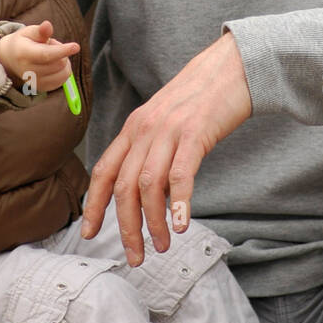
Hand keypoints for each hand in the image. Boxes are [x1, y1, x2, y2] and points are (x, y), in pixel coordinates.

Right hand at [0, 21, 79, 93]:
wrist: (11, 59)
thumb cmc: (24, 42)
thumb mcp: (29, 32)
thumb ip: (41, 31)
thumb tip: (47, 25)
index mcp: (23, 54)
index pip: (46, 55)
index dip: (62, 51)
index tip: (76, 46)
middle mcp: (28, 71)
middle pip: (59, 63)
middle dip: (61, 51)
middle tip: (50, 45)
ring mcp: (35, 82)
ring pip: (64, 72)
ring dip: (63, 61)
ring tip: (50, 55)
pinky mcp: (42, 88)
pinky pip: (63, 79)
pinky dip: (63, 70)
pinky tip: (52, 64)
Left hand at [80, 31, 251, 265]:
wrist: (232, 66)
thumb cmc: (203, 98)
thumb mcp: (167, 120)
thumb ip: (153, 149)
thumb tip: (149, 190)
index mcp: (134, 128)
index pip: (103, 171)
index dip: (93, 205)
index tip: (89, 233)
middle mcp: (144, 129)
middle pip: (123, 186)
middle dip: (126, 227)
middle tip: (135, 256)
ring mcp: (168, 130)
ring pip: (148, 185)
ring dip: (152, 223)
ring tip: (162, 246)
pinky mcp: (195, 132)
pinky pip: (181, 174)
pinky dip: (178, 203)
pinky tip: (180, 224)